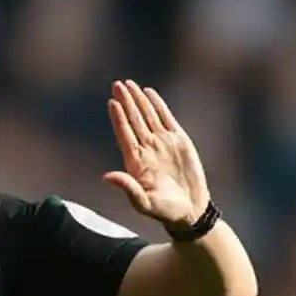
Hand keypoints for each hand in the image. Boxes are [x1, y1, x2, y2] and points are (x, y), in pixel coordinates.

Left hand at [103, 80, 209, 229]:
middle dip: (125, 102)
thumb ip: (128, 188)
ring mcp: (162, 143)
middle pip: (133, 120)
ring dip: (137, 100)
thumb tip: (106, 177)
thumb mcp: (144, 202)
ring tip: (128, 84)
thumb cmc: (164, 211)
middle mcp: (147, 149)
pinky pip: (166, 118)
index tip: (111, 102)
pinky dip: (157, 105)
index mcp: (136, 162)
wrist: (189, 211)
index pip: (124, 134)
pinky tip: (148, 93)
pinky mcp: (178, 141)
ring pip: (147, 115)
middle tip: (117, 84)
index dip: (118, 118)